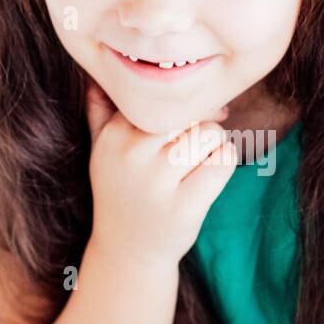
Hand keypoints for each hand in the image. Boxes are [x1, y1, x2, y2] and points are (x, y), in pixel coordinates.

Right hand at [84, 80, 236, 268]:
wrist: (126, 252)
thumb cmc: (121, 192)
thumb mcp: (101, 151)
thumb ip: (100, 110)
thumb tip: (100, 71)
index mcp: (114, 135)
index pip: (163, 98)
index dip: (184, 104)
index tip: (192, 117)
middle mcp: (132, 156)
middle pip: (189, 112)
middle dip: (202, 123)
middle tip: (199, 142)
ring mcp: (157, 184)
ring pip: (210, 134)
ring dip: (214, 145)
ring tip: (199, 163)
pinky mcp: (184, 208)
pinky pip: (224, 162)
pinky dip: (224, 164)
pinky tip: (208, 178)